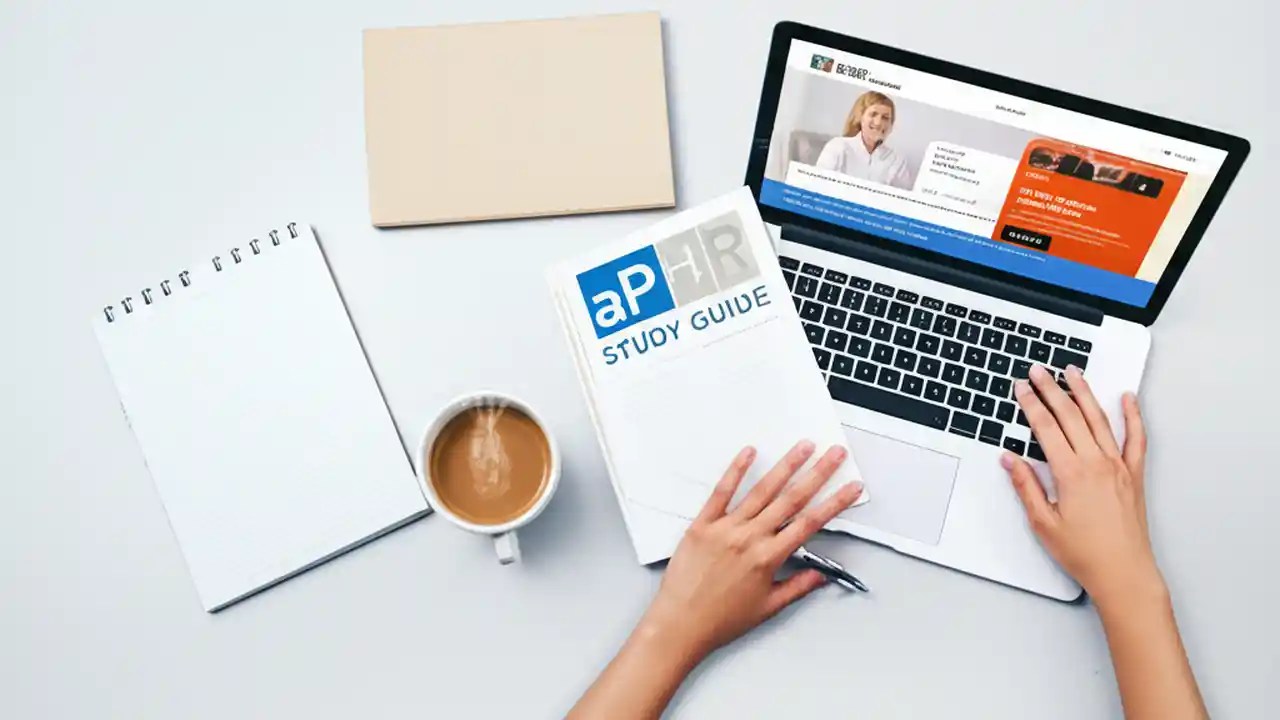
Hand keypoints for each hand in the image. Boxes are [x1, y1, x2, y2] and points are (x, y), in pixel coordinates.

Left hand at [636, 441, 862, 663]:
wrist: (680, 624)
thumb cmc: (719, 619)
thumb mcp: (767, 607)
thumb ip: (797, 587)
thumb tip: (819, 575)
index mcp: (768, 558)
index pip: (810, 523)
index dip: (835, 503)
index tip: (851, 487)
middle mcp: (749, 538)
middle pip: (792, 499)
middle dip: (817, 473)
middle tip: (834, 454)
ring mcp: (725, 528)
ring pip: (762, 491)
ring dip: (786, 466)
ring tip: (803, 447)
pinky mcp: (702, 525)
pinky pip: (721, 492)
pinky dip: (736, 471)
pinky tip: (748, 453)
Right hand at [1004, 364, 1164, 609]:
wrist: (1124, 572)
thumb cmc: (1085, 553)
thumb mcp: (1043, 522)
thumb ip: (1026, 486)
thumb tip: (1010, 459)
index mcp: (1071, 473)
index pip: (1045, 427)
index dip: (1030, 404)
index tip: (1021, 388)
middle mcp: (1096, 463)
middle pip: (1070, 415)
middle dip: (1051, 389)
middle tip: (1038, 371)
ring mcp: (1118, 466)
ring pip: (1099, 419)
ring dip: (1084, 392)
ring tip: (1073, 372)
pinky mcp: (1134, 474)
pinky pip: (1136, 438)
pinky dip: (1133, 415)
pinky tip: (1127, 398)